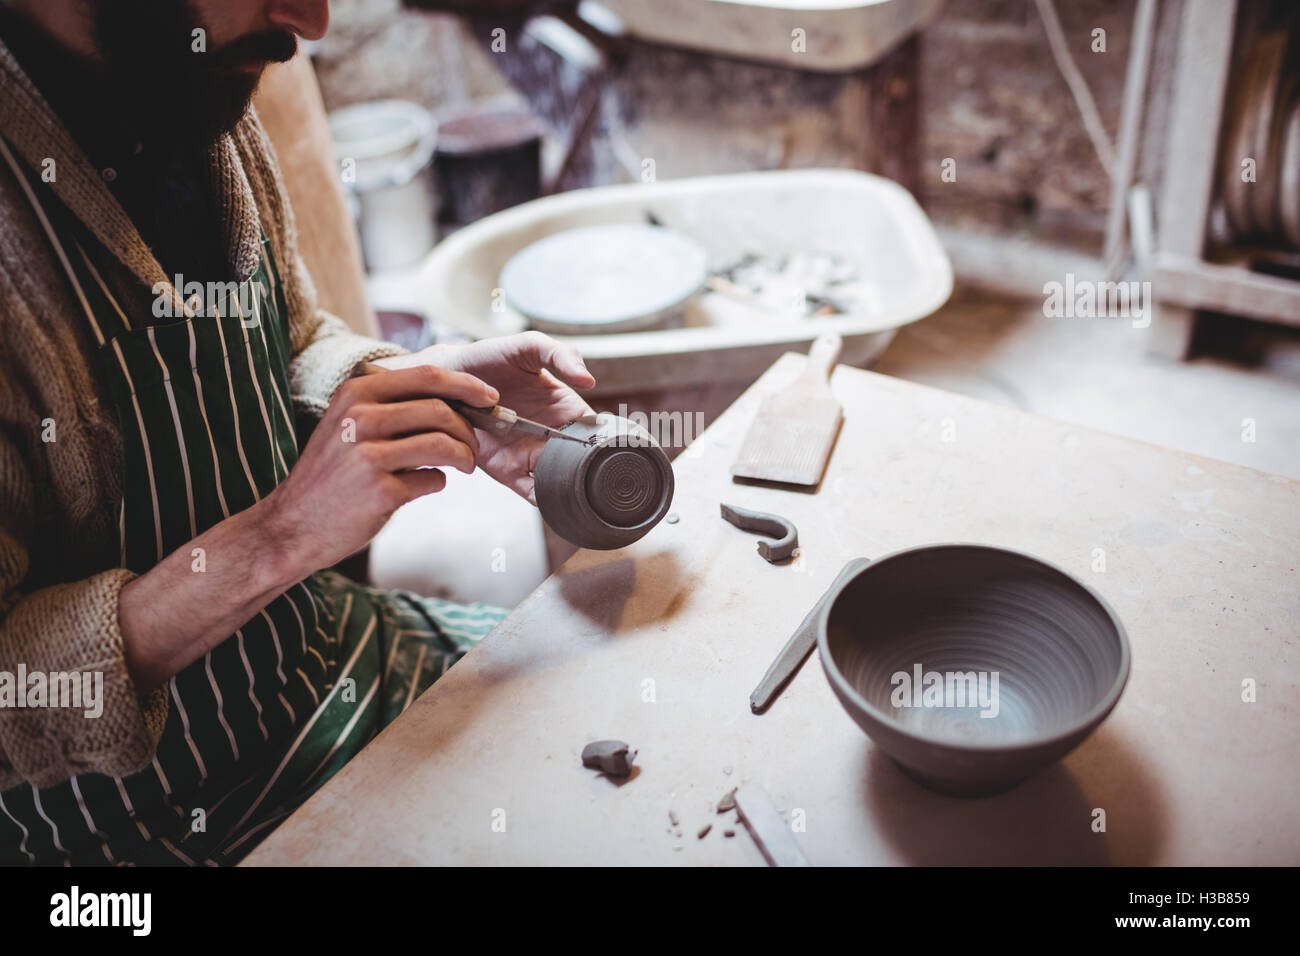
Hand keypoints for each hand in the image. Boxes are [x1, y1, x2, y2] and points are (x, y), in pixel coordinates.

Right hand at [266, 364, 499, 573]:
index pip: (426, 376)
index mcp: (356, 393)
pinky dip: (438, 482)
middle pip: (440, 410)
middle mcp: (360, 417)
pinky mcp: (380, 490)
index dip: (466, 385)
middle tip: (474, 445)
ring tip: (463, 466)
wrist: (292, 525)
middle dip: (469, 428)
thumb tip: (453, 399)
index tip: (489, 397)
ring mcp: (369, 454)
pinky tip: (426, 485)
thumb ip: (391, 407)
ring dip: (464, 457)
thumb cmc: (331, 475)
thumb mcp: (348, 424)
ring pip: (444, 444)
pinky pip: (433, 480)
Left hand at [372, 331, 595, 502]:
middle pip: (580, 461)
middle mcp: (551, 435)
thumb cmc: (491, 357)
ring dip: (568, 486)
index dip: (604, 440)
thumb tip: (588, 380)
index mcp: (565, 409)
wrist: (450, 375)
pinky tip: (548, 497)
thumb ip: (562, 354)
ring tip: (571, 487)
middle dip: (588, 470)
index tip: (608, 447)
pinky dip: (542, 498)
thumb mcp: (530, 345)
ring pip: (559, 479)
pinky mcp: (507, 469)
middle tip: (589, 471)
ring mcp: (531, 454)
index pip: (594, 430)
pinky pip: (530, 490)